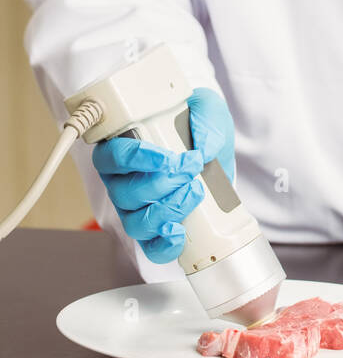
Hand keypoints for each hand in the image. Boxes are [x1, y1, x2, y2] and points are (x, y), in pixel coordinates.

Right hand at [92, 87, 235, 263]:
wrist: (214, 153)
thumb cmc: (198, 126)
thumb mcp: (204, 109)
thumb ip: (204, 119)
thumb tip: (203, 149)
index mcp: (122, 149)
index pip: (111, 157)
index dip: (134, 159)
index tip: (165, 158)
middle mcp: (121, 182)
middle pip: (126, 193)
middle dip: (162, 183)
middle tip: (190, 168)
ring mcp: (135, 210)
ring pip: (136, 222)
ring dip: (167, 210)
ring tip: (194, 193)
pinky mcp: (154, 230)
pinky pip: (150, 248)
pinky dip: (164, 245)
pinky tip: (179, 232)